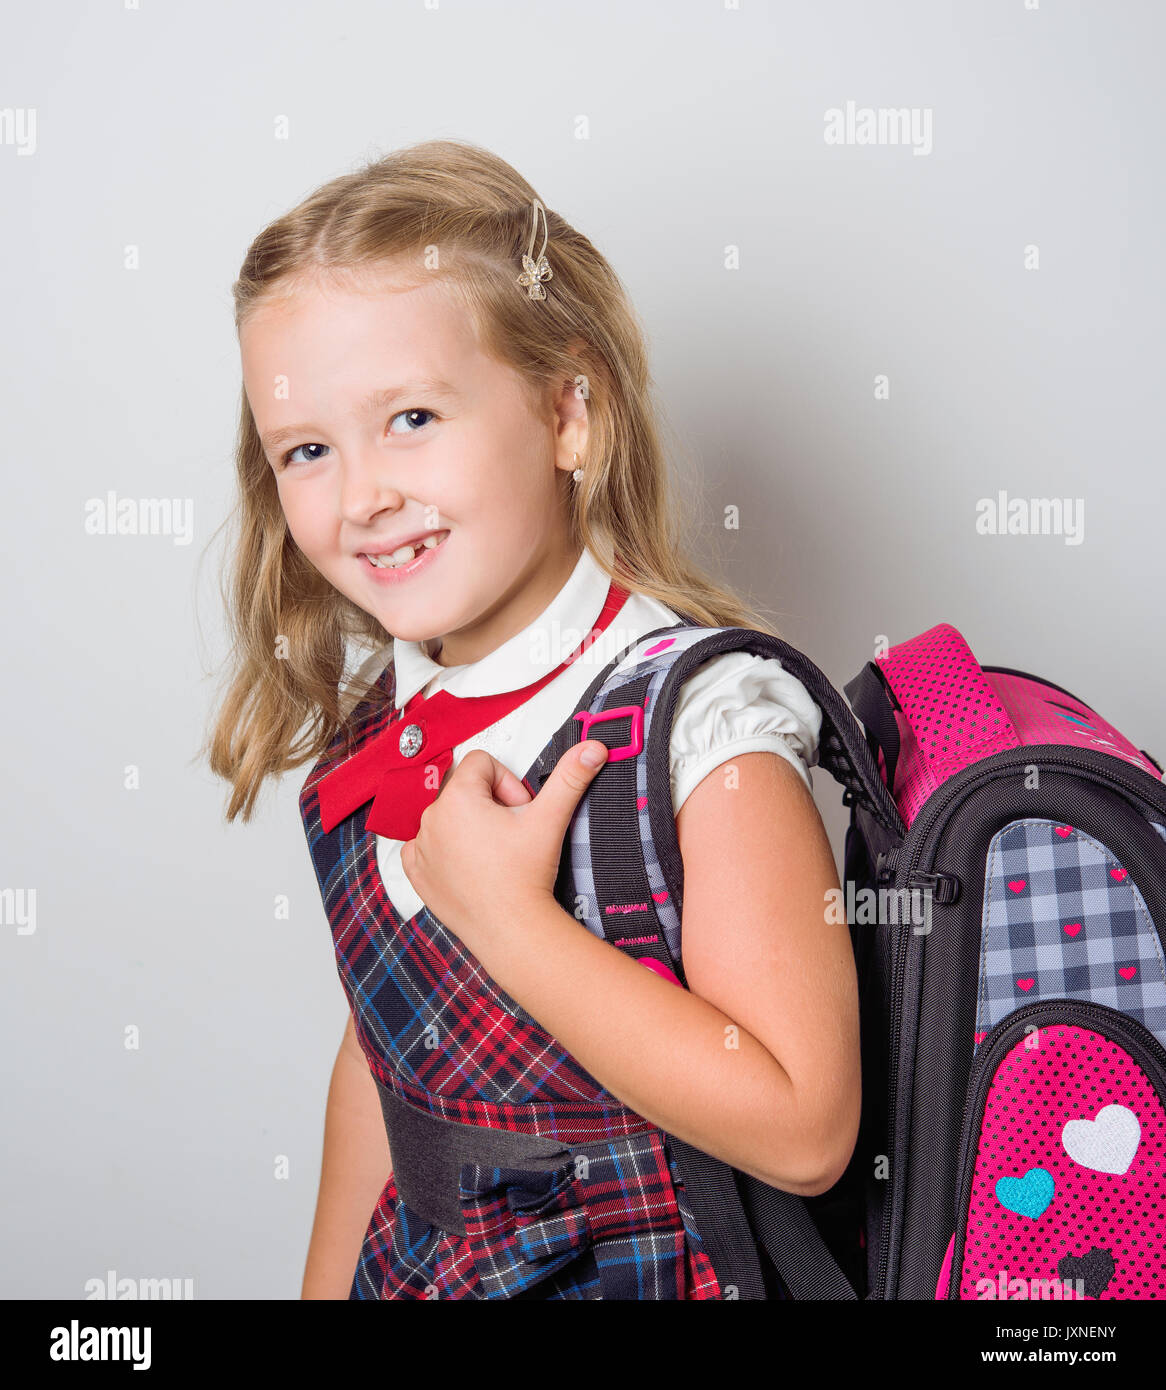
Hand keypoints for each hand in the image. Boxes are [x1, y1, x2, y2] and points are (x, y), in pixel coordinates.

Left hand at [399, 740, 609, 956]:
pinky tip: (470, 865)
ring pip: (449, 816)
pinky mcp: (417, 871)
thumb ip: (571, 777)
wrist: (512, 930)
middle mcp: (433, 818)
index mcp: (459, 797)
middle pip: (466, 789)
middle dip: (490, 804)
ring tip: (494, 853)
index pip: (482, 763)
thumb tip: (591, 750)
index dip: (507, 783)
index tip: (520, 810)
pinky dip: (446, 851)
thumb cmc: (524, 878)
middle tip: (511, 834)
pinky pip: (427, 845)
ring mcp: (421, 845)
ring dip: (470, 826)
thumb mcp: (550, 818)